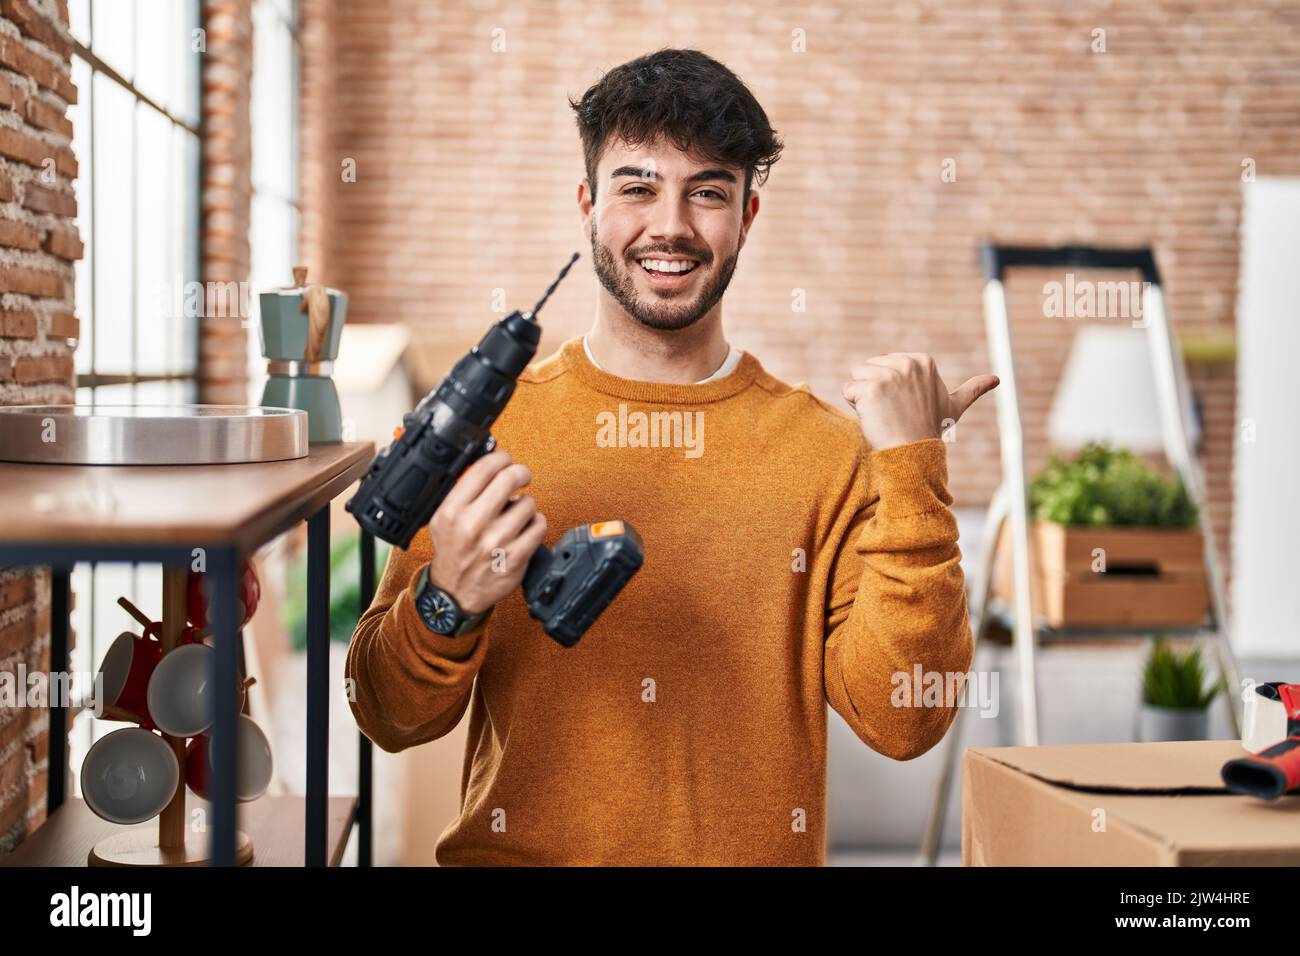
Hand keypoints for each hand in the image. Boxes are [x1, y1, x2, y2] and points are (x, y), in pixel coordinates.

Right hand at [426, 449, 547, 614]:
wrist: (456, 592)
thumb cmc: (453, 551)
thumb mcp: (443, 518)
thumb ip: (462, 491)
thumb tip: (488, 463)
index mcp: (453, 511)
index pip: (483, 469)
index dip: (500, 458)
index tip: (505, 460)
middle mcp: (473, 525)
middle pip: (510, 479)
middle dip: (520, 472)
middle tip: (521, 476)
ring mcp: (496, 543)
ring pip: (528, 503)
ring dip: (526, 504)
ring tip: (516, 512)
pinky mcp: (516, 558)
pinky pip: (539, 525)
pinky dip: (536, 523)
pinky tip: (525, 528)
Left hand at [842, 353, 998, 450]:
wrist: (913, 455)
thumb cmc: (929, 431)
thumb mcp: (954, 407)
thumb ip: (973, 389)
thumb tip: (998, 379)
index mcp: (922, 360)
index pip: (883, 364)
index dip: (889, 388)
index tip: (906, 405)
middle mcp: (906, 362)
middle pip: (867, 368)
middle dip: (874, 391)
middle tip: (894, 412)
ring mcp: (889, 374)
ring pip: (856, 378)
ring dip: (862, 398)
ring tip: (884, 414)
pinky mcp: (871, 387)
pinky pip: (848, 390)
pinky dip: (854, 406)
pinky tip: (873, 418)